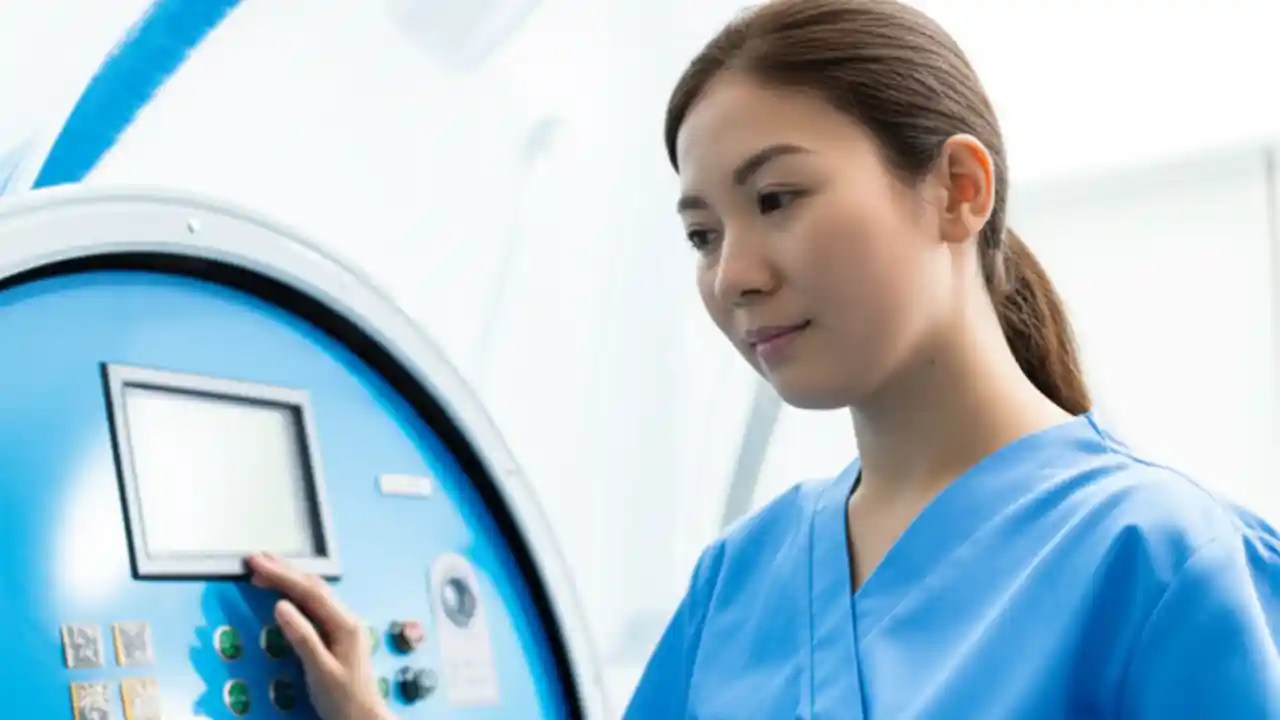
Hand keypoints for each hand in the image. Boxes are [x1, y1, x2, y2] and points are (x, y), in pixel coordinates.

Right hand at [245, 553, 392, 719]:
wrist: (364, 718)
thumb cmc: (343, 699)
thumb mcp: (320, 670)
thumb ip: (302, 637)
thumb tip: (281, 605)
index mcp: (344, 624)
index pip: (310, 591)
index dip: (282, 575)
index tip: (256, 564)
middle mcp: (346, 618)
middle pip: (313, 586)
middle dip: (284, 570)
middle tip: (256, 558)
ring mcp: (344, 624)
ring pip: (315, 593)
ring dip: (291, 578)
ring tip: (267, 567)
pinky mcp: (339, 633)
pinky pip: (315, 604)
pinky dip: (297, 593)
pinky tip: (287, 591)